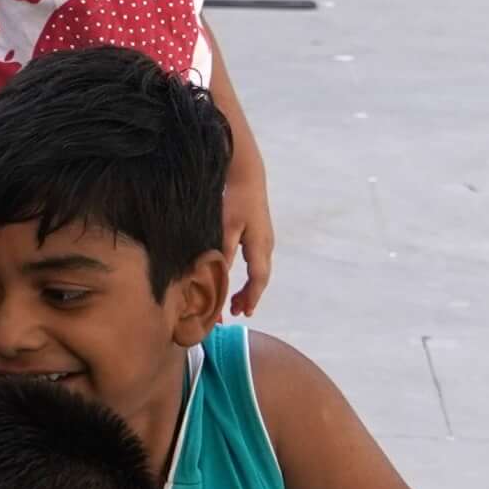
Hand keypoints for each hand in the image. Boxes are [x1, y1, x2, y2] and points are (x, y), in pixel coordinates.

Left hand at [223, 162, 276, 314]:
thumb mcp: (227, 226)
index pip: (258, 279)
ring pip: (260, 271)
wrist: (248, 175)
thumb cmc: (236, 199)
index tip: (243, 312)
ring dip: (250, 287)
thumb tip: (221, 275)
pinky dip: (250, 275)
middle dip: (250, 296)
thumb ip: (225, 251)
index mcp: (260, 246)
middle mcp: (267, 245)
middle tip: (237, 311)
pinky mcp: (261, 234)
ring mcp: (266, 240)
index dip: (251, 297)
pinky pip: (258, 262)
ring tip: (236, 301)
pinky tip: (240, 278)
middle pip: (261, 278)